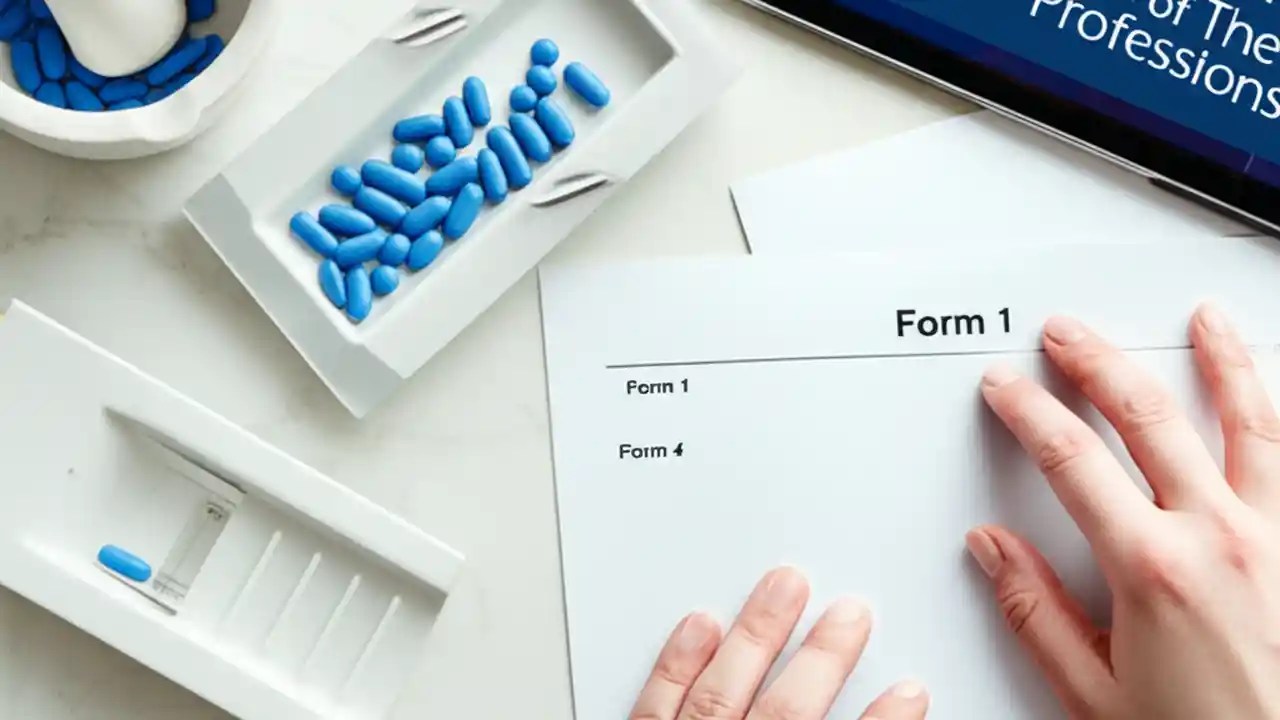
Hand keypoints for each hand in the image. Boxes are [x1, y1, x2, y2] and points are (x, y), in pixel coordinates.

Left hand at [629, 567, 928, 719]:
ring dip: (757, 636)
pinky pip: (653, 705)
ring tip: (784, 586)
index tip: (911, 690)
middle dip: (822, 659)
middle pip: (784, 713)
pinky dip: (677, 664)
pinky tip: (699, 624)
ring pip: (719, 693)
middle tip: (850, 613)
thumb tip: (886, 710)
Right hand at [971, 305, 1279, 718]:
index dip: (1030, 412)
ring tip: (1204, 324)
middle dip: (1099, 362)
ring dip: (1221, 361)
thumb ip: (1035, 613)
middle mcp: (1221, 539)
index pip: (1072, 460)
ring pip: (1249, 420)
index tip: (1009, 388)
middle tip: (1070, 335)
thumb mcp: (1093, 694)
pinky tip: (1276, 399)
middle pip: (1148, 417)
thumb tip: (993, 551)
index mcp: (1153, 568)